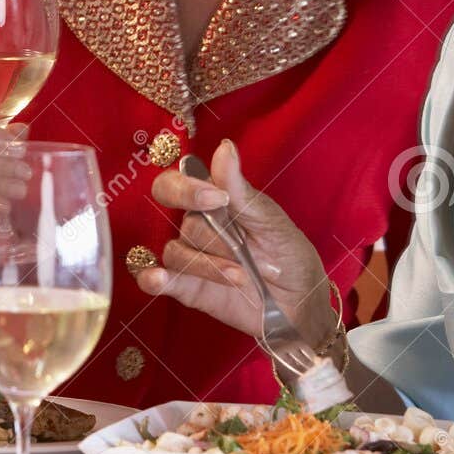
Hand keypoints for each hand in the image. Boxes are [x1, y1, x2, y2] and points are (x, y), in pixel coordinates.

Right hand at [142, 139, 336, 342]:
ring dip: (208, 265)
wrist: (301, 306)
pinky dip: (153, 278)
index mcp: (213, 203)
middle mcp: (197, 228)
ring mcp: (191, 259)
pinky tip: (158, 279)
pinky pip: (157, 280)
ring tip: (242, 276)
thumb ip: (239, 189)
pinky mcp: (187, 289)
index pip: (177, 184)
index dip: (187, 189)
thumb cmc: (289, 255)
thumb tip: (224, 146)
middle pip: (180, 220)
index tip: (216, 198)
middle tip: (236, 244)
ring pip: (176, 253)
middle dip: (210, 234)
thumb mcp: (270, 221)